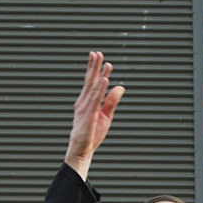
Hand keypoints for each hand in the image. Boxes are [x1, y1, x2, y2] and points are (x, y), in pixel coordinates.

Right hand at [65, 51, 123, 175]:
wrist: (82, 150)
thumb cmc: (91, 134)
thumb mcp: (105, 115)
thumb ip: (111, 100)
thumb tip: (120, 86)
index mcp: (86, 101)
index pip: (91, 83)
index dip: (95, 69)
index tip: (99, 57)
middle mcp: (84, 102)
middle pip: (89, 81)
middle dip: (94, 66)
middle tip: (97, 53)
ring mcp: (85, 109)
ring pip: (92, 88)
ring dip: (98, 74)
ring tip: (104, 63)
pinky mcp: (88, 116)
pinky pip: (95, 100)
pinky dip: (100, 89)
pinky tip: (104, 80)